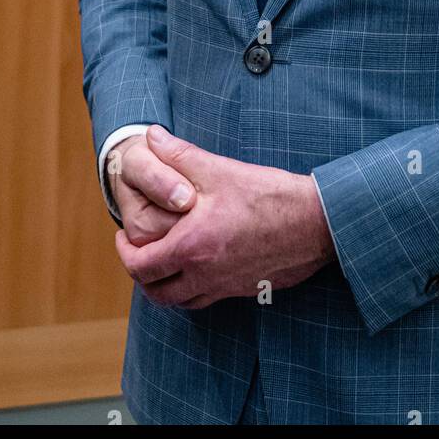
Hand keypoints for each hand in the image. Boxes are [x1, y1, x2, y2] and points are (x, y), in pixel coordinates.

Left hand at [113, 125, 336, 308]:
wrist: (316, 222)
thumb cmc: (267, 195)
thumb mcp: (219, 170)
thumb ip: (179, 155)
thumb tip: (151, 136)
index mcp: (192, 247)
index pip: (141, 266)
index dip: (125, 253)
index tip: (123, 237)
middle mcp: (205, 275)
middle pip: (156, 292)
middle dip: (140, 274)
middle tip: (138, 251)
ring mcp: (225, 287)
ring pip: (180, 302)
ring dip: (164, 286)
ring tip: (162, 260)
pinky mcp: (244, 290)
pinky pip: (206, 300)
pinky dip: (191, 290)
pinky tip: (196, 268)